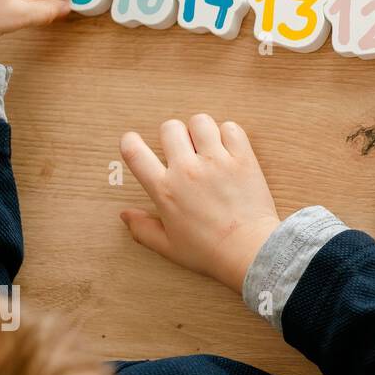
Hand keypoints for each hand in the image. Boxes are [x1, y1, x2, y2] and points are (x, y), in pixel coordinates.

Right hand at [119, 115, 280, 293]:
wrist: (250, 251)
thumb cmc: (209, 252)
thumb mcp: (168, 246)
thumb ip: (143, 229)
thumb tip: (125, 215)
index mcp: (165, 190)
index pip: (134, 152)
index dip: (130, 142)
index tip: (133, 141)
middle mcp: (187, 170)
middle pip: (170, 128)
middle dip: (172, 135)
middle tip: (183, 149)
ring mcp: (216, 162)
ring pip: (200, 122)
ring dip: (201, 130)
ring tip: (207, 146)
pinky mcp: (243, 159)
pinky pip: (231, 128)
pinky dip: (229, 134)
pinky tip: (229, 149)